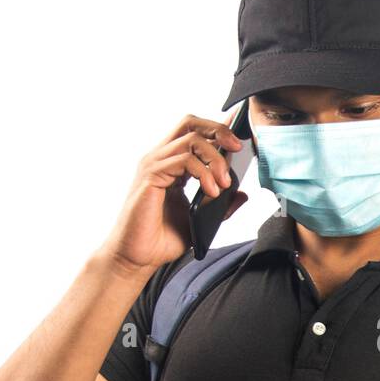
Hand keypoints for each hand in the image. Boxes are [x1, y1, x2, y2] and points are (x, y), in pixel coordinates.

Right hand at [101, 114, 248, 272]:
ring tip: (224, 183)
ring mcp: (153, 165)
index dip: (217, 129)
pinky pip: (182, 160)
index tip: (239, 138)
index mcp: (170, 164)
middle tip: (237, 148)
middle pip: (189, 123)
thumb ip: (220, 205)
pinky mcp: (150, 176)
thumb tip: (241, 193)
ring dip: (215, 158)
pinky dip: (203, 173)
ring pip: (190, 139)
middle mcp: (160, 159)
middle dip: (218, 130)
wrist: (137, 257)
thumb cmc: (161, 239)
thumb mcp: (200, 219)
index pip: (193, 133)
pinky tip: (211, 191)